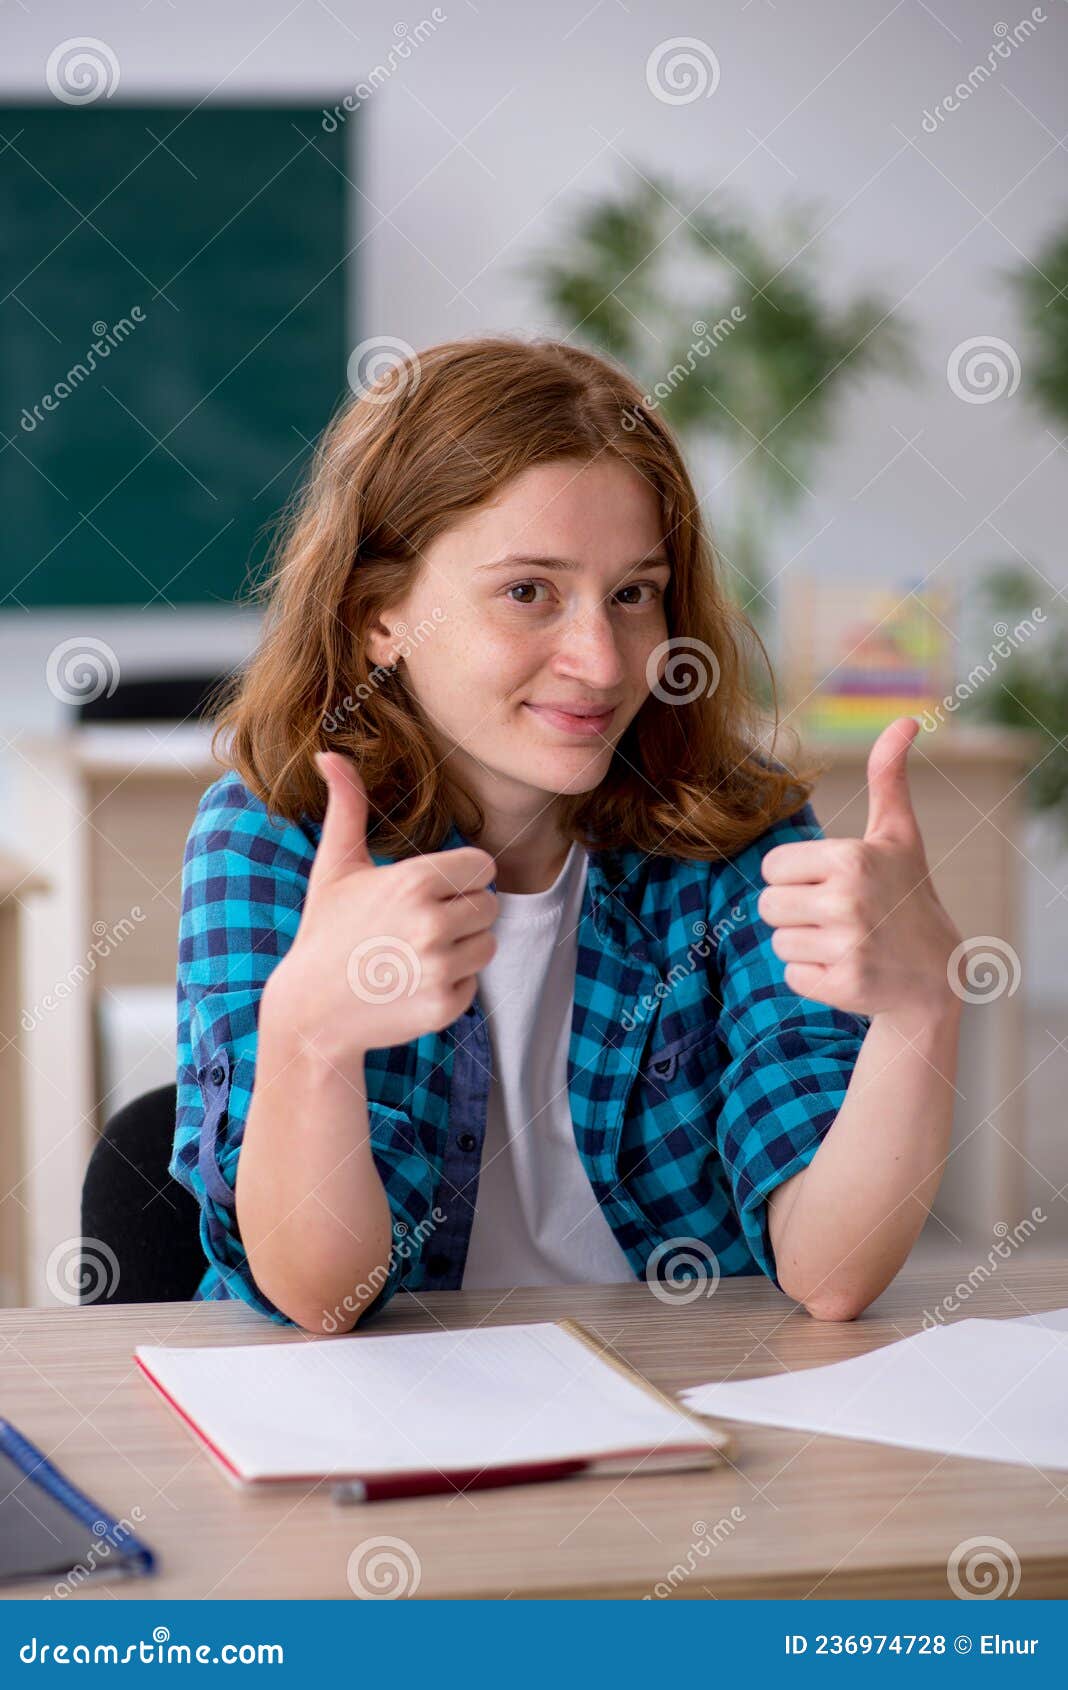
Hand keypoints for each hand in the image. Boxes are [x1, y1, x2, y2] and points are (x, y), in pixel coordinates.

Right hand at [266, 752, 497, 1068]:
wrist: (311, 1011)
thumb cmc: (326, 931)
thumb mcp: (335, 866)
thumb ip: (346, 806)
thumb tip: (328, 754)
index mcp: (414, 880)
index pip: (483, 866)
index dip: (460, 877)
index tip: (428, 890)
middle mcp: (431, 923)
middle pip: (489, 905)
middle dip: (461, 913)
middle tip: (416, 926)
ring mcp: (439, 967)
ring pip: (488, 944)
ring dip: (461, 948)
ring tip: (414, 953)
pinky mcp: (444, 1005)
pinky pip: (474, 983)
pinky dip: (450, 985)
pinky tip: (412, 983)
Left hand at [757, 718, 960, 1020]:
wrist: (937, 975)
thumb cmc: (908, 894)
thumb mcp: (899, 835)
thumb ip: (888, 778)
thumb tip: (907, 720)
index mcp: (851, 858)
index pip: (771, 867)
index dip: (794, 877)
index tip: (830, 883)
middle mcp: (848, 900)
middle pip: (767, 905)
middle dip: (795, 912)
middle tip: (838, 916)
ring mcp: (848, 946)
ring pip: (778, 941)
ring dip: (804, 945)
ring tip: (845, 941)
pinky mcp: (844, 985)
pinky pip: (792, 976)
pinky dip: (813, 977)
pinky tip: (847, 968)